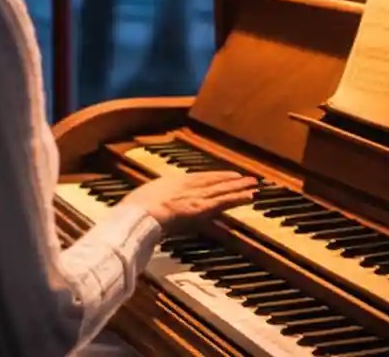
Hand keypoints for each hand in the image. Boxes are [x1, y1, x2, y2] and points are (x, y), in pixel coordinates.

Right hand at [121, 171, 258, 232]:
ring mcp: (196, 196)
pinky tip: (249, 196)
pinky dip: (237, 198)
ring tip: (253, 184)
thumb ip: (151, 201)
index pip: (198, 178)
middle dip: (229, 180)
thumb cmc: (135, 210)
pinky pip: (224, 201)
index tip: (224, 176)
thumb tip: (149, 205)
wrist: (140, 214)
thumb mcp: (142, 200)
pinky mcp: (203, 207)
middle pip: (213, 182)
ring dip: (238, 187)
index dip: (212, 177)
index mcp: (173, 182)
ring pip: (222, 190)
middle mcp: (187, 186)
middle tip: (245, 177)